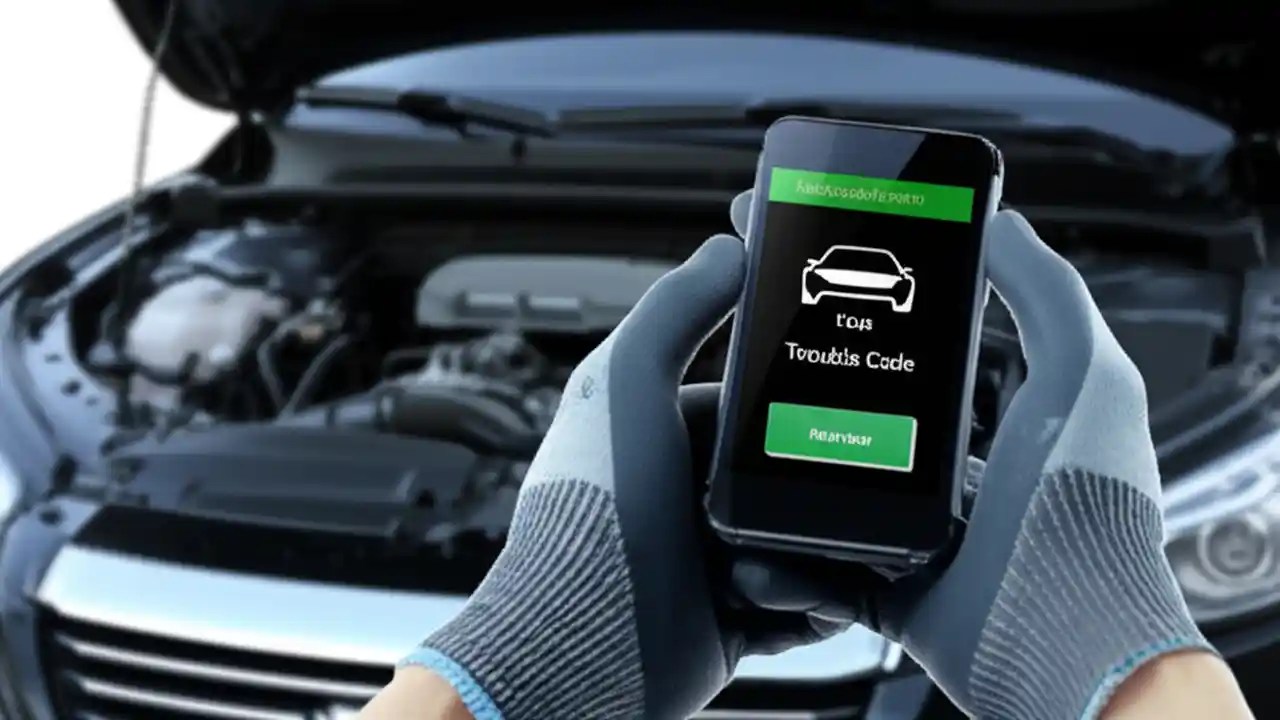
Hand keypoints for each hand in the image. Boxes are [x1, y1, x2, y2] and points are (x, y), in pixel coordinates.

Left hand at [403, 231, 847, 719]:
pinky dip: (815, 600)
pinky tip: (811, 593)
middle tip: (846, 480)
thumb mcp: (627, 381)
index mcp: (661, 437)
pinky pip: (803, 605)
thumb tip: (726, 248)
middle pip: (782, 471)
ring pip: (802, 537)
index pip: (747, 402)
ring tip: (810, 546)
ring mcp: (708, 561)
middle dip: (813, 478)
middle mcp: (683, 496)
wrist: (584, 641)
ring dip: (817, 543)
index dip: (787, 397)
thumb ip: (675, 308)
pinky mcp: (731, 622)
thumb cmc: (592, 514)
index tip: (839, 392)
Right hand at [731, 191, 1213, 718]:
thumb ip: (1046, 291)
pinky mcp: (896, 588)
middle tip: (759, 349)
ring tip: (741, 429)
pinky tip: (758, 520)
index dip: (880, 310)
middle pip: (875, 409)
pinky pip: (829, 560)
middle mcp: (966, 473)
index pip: (932, 348)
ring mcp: (928, 532)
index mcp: (1006, 418)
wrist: (1064, 638)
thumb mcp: (1081, 375)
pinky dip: (792, 550)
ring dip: (792, 464)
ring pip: (842, 482)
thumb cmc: (1085, 508)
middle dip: (817, 382)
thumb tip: (1001, 223)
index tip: (826, 280)